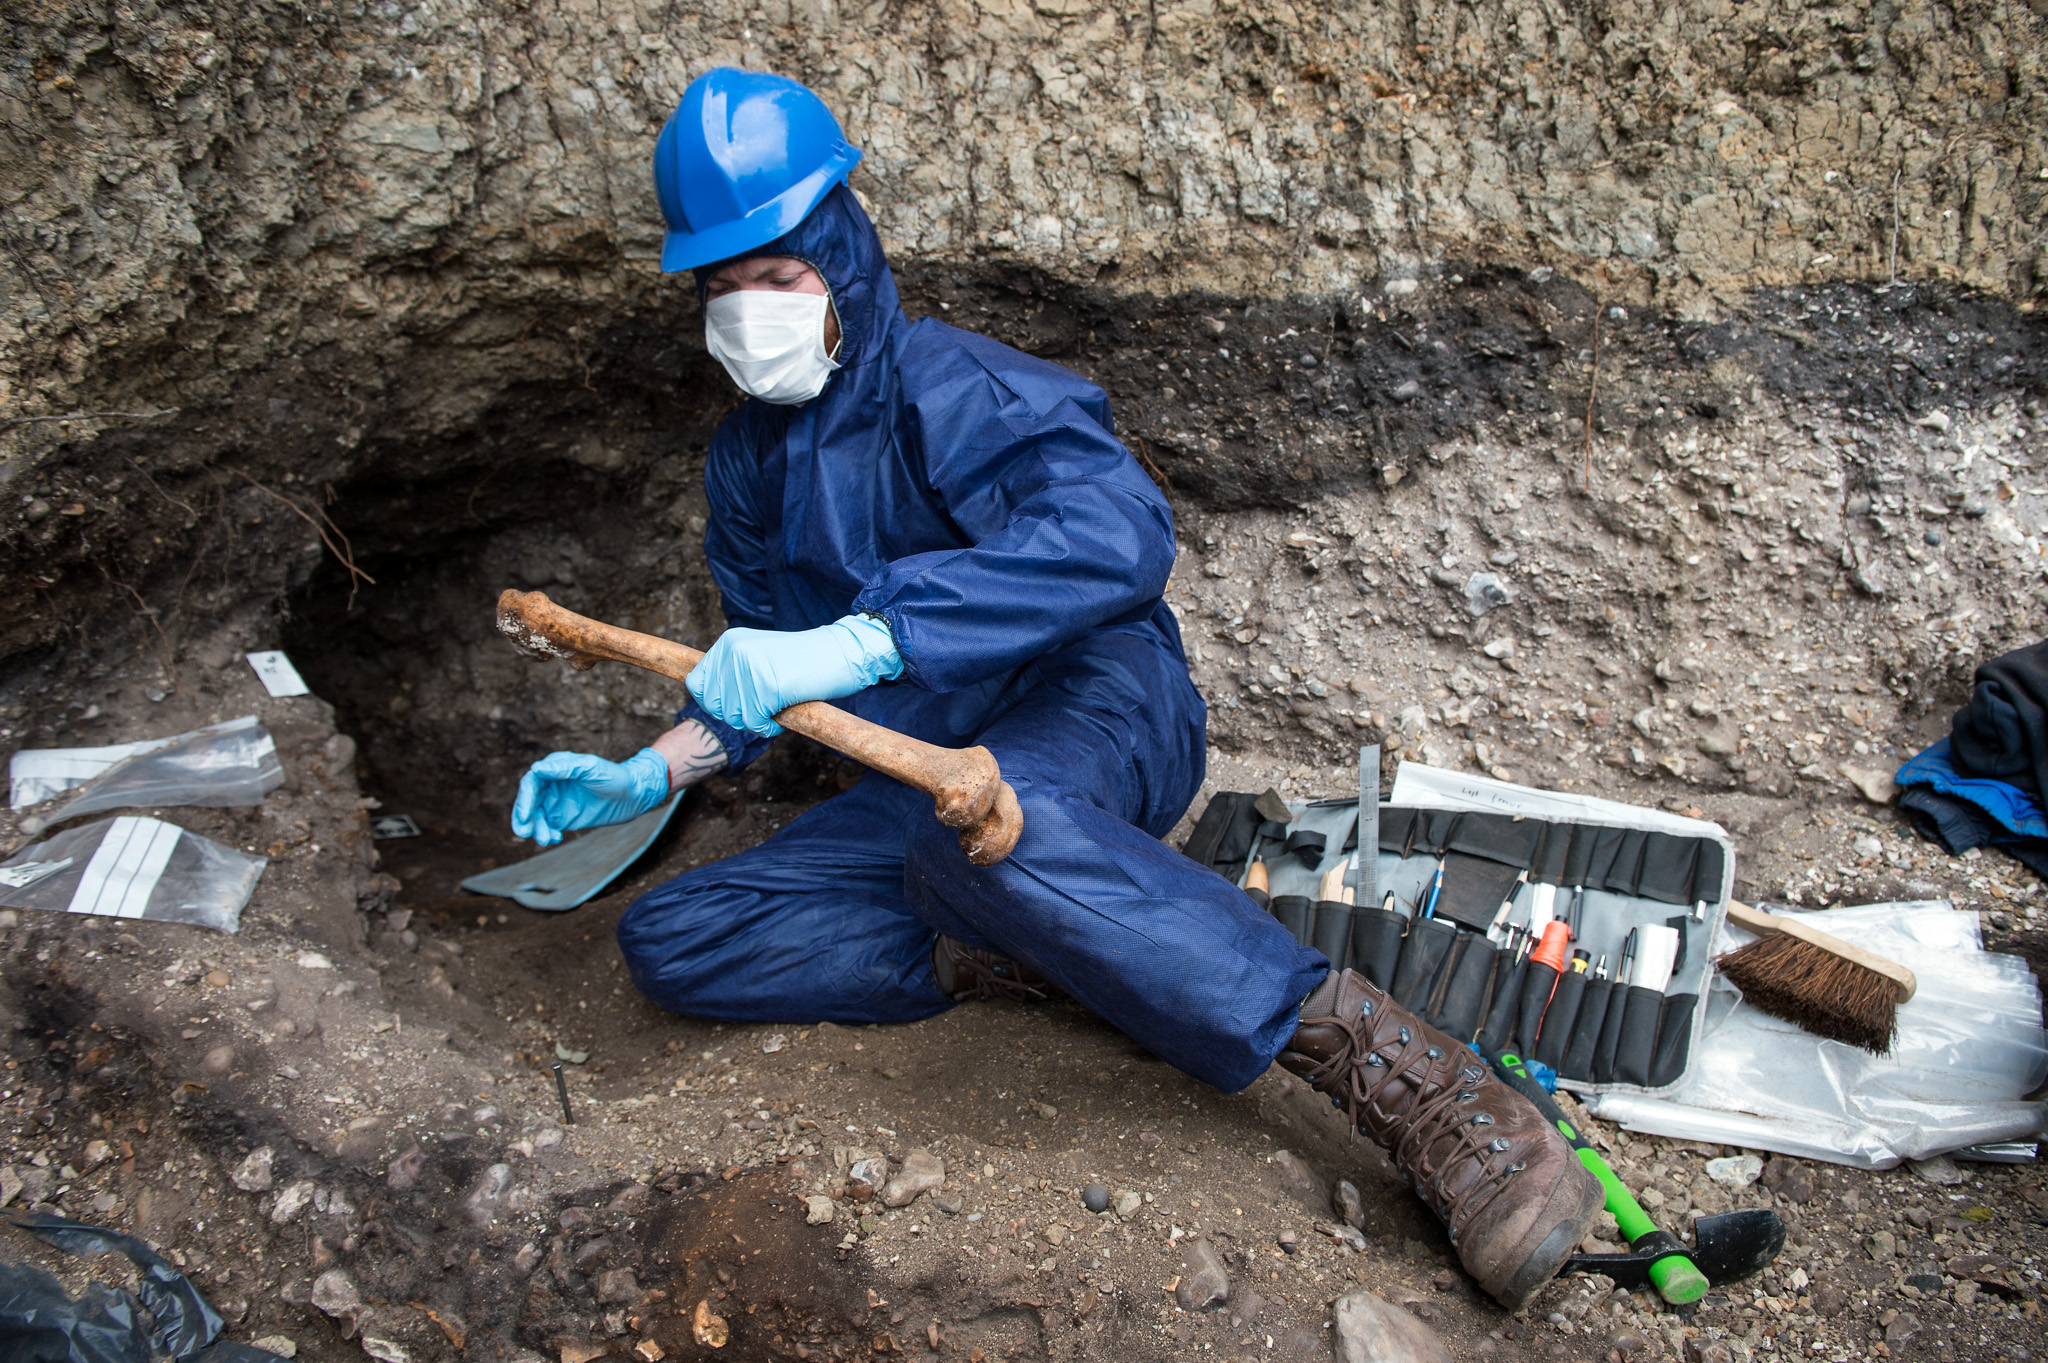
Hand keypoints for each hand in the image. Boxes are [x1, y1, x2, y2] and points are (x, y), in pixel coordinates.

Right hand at [510, 748, 669, 847]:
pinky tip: (553, 839)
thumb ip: (564, 768)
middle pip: (529, 801)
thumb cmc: (613, 776)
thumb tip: (536, 769)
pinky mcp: (563, 818)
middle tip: (524, 832)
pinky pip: (547, 826)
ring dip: (535, 828)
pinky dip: (545, 833)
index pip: (532, 783)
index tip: (526, 813)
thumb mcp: (590, 768)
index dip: (525, 798)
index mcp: (555, 768)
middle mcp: (552, 785)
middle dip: (524, 817)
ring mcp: (556, 802)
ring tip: (545, 839)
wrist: (633, 795)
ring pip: (536, 816)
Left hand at [686, 614, 901, 736]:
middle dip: (737, 715)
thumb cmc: (803, 661)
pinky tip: (784, 712)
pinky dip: (769, 727)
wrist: (841, 653)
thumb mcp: (758, 656)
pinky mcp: (767, 687)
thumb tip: (705, 700)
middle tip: (764, 707)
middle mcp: (734, 652)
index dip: (715, 703)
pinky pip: (755, 723)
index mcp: (729, 642)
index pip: (696, 684)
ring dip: (756, 721)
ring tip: (778, 705)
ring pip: (734, 717)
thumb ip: (732, 672)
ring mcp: (749, 668)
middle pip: (713, 706)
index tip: (740, 704)